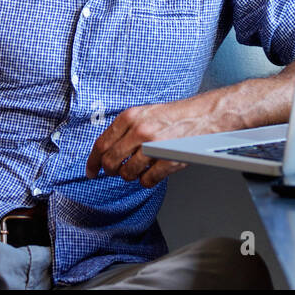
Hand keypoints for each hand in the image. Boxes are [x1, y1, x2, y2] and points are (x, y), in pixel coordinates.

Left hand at [85, 98, 199, 186]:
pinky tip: (153, 172)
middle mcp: (139, 131)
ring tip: (140, 168)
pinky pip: (147, 180)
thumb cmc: (173, 115)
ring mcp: (153, 147)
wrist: (203, 116)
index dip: (92, 162)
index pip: (100, 145)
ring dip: (130, 176)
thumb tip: (106, 151)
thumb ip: (124, 130)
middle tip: (115, 172)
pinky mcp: (168, 161)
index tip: (91, 171)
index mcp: (129, 117)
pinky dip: (147, 180)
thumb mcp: (143, 114)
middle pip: (111, 162)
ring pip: (127, 174)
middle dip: (111, 171)